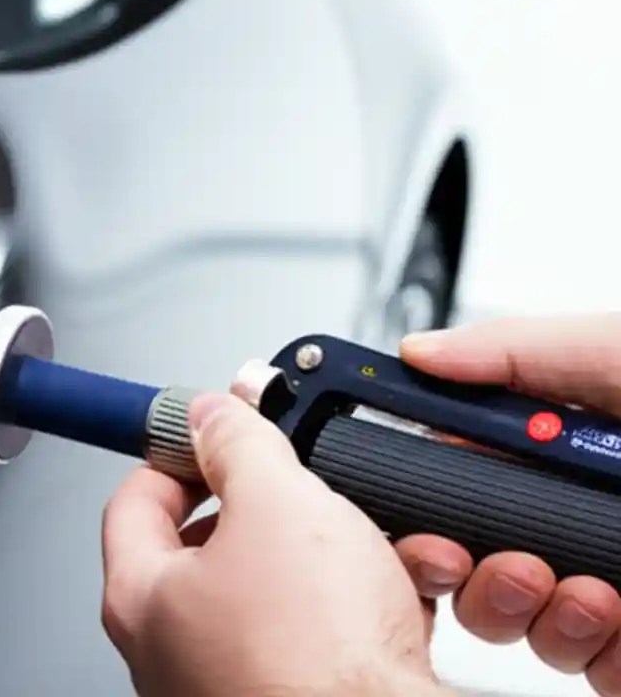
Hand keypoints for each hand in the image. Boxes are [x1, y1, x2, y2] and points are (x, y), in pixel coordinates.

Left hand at [101, 393, 451, 696]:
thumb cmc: (313, 662)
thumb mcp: (277, 505)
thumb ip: (239, 446)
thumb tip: (213, 415)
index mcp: (143, 597)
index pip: (135, 501)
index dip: (176, 455)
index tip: (214, 436)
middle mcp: (177, 650)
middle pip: (215, 546)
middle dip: (276, 507)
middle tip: (306, 487)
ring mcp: (236, 680)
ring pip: (284, 590)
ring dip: (338, 555)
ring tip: (377, 545)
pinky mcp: (300, 696)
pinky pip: (327, 636)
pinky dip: (367, 607)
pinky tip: (403, 597)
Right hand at [395, 313, 620, 695]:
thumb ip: (522, 352)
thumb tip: (423, 353)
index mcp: (562, 449)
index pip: (458, 477)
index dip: (424, 497)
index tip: (416, 507)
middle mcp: (580, 515)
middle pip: (473, 559)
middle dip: (468, 569)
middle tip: (490, 558)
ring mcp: (618, 579)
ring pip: (521, 618)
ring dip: (531, 609)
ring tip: (584, 587)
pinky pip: (593, 663)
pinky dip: (594, 646)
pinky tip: (620, 615)